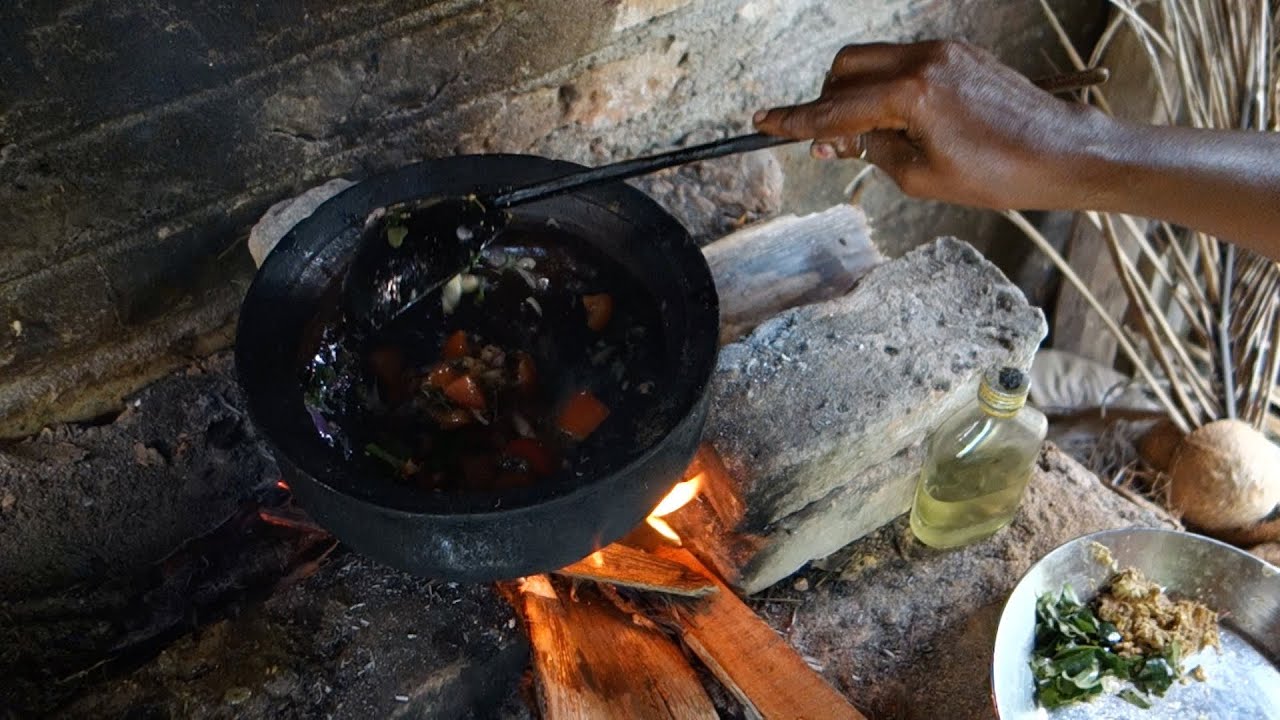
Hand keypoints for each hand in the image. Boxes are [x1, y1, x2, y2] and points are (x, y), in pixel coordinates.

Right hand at [753, 40, 1107, 210]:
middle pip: (846, 66)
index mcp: (912, 92)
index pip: (836, 106)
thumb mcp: (922, 177)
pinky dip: (886, 88)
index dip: (796, 119)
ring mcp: (944, 51)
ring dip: (856, 93)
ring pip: (874, 60)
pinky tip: (899, 122)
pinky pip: (904, 63)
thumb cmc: (1000, 174)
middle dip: (827, 101)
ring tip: (869, 138)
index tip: (763, 122)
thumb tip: (840, 139)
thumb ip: (873, 151)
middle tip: (829, 143)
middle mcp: (924, 60)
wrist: (1063, 153)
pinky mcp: (960, 54)